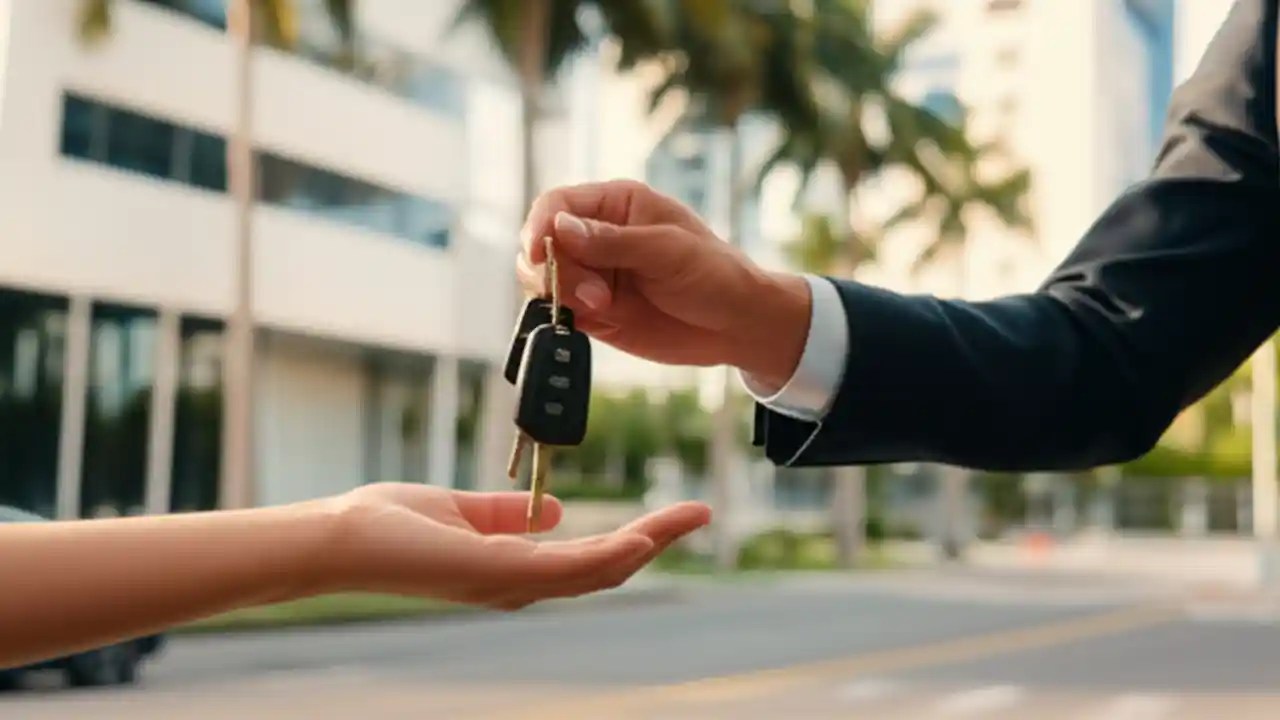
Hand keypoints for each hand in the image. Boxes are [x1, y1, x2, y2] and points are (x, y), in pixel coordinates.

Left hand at [316, 483, 709, 609]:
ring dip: (649, 544)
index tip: (669, 515)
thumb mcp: (463, 509)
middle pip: (605, 568)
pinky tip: (643, 534)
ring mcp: (513, 584)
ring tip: (688, 517)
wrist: (343, 539)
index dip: (632, 538)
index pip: (586, 556)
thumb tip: (551, 511)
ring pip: (600, 570)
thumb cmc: (389, 525)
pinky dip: (614, 552)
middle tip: (699, 513)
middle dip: (656, 541)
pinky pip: (571, 568)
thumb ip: (506, 513)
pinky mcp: (501, 575)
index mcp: (513, 569)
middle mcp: (520, 584)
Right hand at [517, 180, 811, 391]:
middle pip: (543, 244)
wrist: (737, 324)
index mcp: (616, 205)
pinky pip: (559, 311)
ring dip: (561, 294)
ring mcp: (593, 276)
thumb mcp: (667, 251)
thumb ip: (612, 242)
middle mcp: (597, 237)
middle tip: (593, 294)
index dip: (541, 225)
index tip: (540, 251)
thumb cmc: (714, 273)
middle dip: (554, 268)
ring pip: (544, 279)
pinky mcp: (594, 312)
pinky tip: (589, 321)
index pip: (557, 204)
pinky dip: (561, 317)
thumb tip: (559, 228)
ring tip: (602, 307)